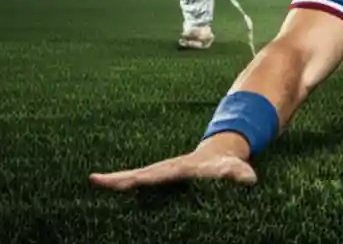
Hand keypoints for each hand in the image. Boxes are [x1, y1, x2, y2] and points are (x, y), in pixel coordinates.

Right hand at [89, 134, 256, 189]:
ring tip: (94, 181)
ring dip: (115, 182)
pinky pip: (138, 185)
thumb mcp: (235, 169)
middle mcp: (166, 170)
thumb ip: (240, 173)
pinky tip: (103, 187)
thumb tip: (248, 179)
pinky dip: (121, 186)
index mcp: (181, 169)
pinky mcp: (160, 182)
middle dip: (120, 178)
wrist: (221, 155)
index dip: (144, 179)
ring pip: (135, 178)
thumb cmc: (227, 167)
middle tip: (96, 179)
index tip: (128, 181)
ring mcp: (161, 175)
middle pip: (140, 175)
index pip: (159, 176)